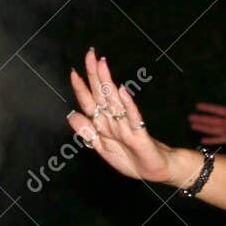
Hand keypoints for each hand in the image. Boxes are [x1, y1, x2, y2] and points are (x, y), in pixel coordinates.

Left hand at [67, 49, 187, 185]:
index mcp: (104, 124)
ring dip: (108, 83)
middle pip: (102, 95)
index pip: (90, 102)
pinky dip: (127, 104)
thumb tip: (71, 116)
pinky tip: (122, 91)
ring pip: (115, 101)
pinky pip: (133, 117)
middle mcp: (114, 120)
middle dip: (95, 75)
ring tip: (102, 66)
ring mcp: (127, 125)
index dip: (81, 88)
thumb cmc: (130, 159)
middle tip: (91, 54)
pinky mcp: (139, 134)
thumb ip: (87, 133)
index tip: (73, 71)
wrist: (153, 171)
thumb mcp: (102, 148)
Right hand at [189, 80, 225, 143]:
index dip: (207, 108)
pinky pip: (219, 139)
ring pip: (212, 129)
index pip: (216, 110)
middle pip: (211, 120)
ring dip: (202, 127)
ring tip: (192, 125)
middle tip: (189, 117)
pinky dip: (211, 140)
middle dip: (200, 119)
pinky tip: (202, 139)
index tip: (197, 105)